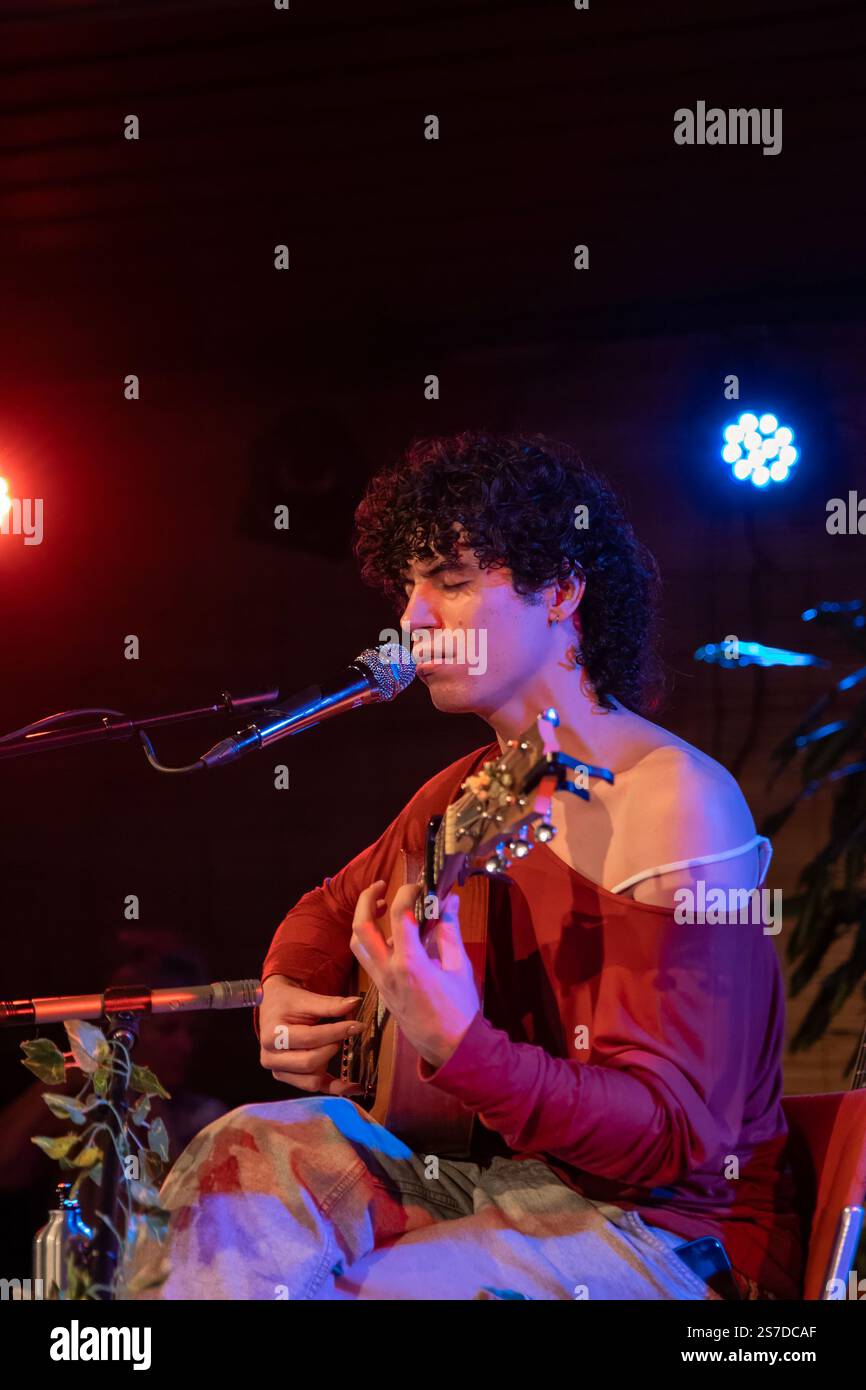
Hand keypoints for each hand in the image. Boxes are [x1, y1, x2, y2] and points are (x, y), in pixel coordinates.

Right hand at [258, 976, 364, 1095]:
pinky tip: (355, 1086)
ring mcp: (280, 1072)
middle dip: (331, 1047)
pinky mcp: (292, 1080)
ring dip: (328, 1062)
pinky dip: (337, 1088)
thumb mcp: (305, 999)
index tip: (357, 1025)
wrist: (273, 1009)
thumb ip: (329, 1004)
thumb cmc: (286, 1003)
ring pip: (313, 1080)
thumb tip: (355, 1003)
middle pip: (310, 1062)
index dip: (337, 1032)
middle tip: (342, 1033)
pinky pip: (317, 1088)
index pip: (310, 1039)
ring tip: (331, 1045)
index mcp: (272, 1036)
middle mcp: (271, 1059)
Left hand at [350, 881, 480, 1070]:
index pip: (401, 915)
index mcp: (410, 964)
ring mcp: (380, 982)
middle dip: (366, 900)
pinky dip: (373, 940)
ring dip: (364, 920)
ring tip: (382, 906)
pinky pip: (367, 959)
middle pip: (361, 927)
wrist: (449, 1048)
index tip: (420, 885)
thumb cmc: (459, 1009)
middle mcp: (388, 971)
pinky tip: (393, 935)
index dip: (408, 893)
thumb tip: (450, 901)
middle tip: (381, 885)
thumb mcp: (459, 967)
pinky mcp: (380, 990)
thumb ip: (450, 930)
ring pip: (357, 944)